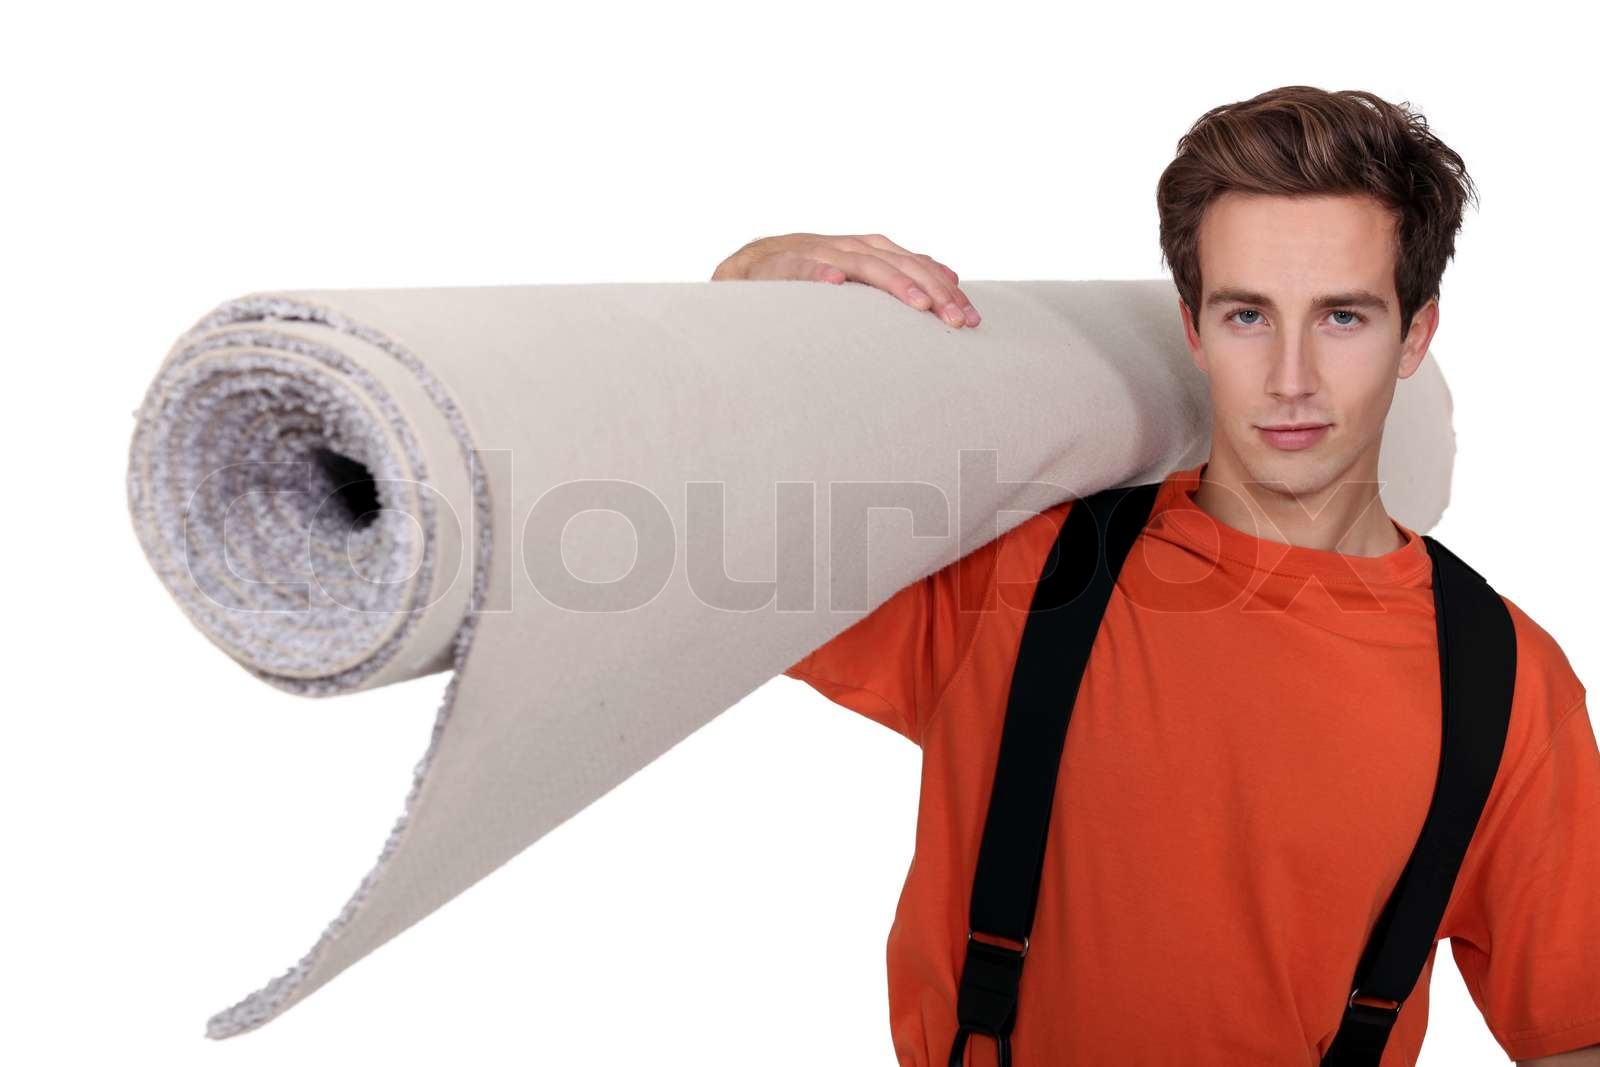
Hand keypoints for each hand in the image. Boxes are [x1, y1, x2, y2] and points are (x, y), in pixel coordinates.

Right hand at [711, 232, 980, 327]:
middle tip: (955, 320)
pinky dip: (818, 272)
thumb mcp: (860, 277)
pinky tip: (835, 283)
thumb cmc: (810, 280)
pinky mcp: (780, 265)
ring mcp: (815, 253)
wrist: (746, 270)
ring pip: (861, 264)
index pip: (917, 264)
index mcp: (869, 249)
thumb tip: (951, 277)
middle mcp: (848, 246)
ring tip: (919, 305)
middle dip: (931, 291)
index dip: (946, 289)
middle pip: (898, 264)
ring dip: (892, 282)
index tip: (972, 320)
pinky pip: (801, 268)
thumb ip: (901, 273)